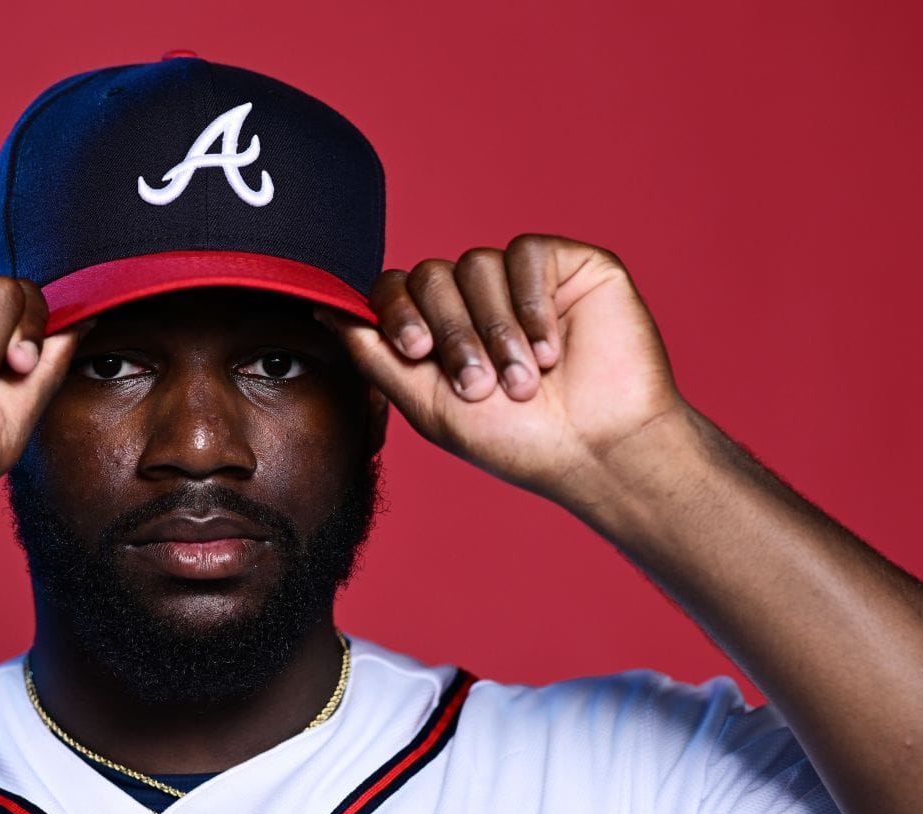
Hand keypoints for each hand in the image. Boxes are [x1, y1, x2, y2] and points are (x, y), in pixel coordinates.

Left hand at [321, 235, 689, 508]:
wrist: (598, 450)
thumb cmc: (519, 441)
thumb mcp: (429, 405)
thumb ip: (376, 357)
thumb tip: (323, 310)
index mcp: (441, 330)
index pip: (396, 289)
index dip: (397, 311)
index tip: (417, 352)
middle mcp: (478, 299)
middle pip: (431, 275)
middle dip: (451, 332)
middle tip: (479, 384)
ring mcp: (522, 280)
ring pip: (477, 264)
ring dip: (495, 330)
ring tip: (523, 380)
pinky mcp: (568, 265)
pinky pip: (526, 254)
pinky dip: (531, 303)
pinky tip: (551, 348)